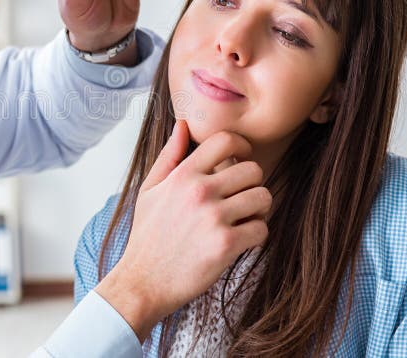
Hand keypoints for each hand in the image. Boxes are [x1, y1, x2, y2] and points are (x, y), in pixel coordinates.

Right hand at [95, 120, 270, 340]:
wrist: (143, 281)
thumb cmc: (147, 236)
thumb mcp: (149, 190)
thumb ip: (169, 156)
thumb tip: (182, 124)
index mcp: (182, 175)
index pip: (225, 140)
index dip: (242, 146)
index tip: (242, 160)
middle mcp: (200, 191)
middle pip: (253, 170)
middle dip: (252, 184)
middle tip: (241, 198)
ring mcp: (214, 218)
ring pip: (263, 198)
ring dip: (258, 210)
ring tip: (242, 220)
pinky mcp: (226, 245)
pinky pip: (261, 229)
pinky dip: (256, 236)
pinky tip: (239, 241)